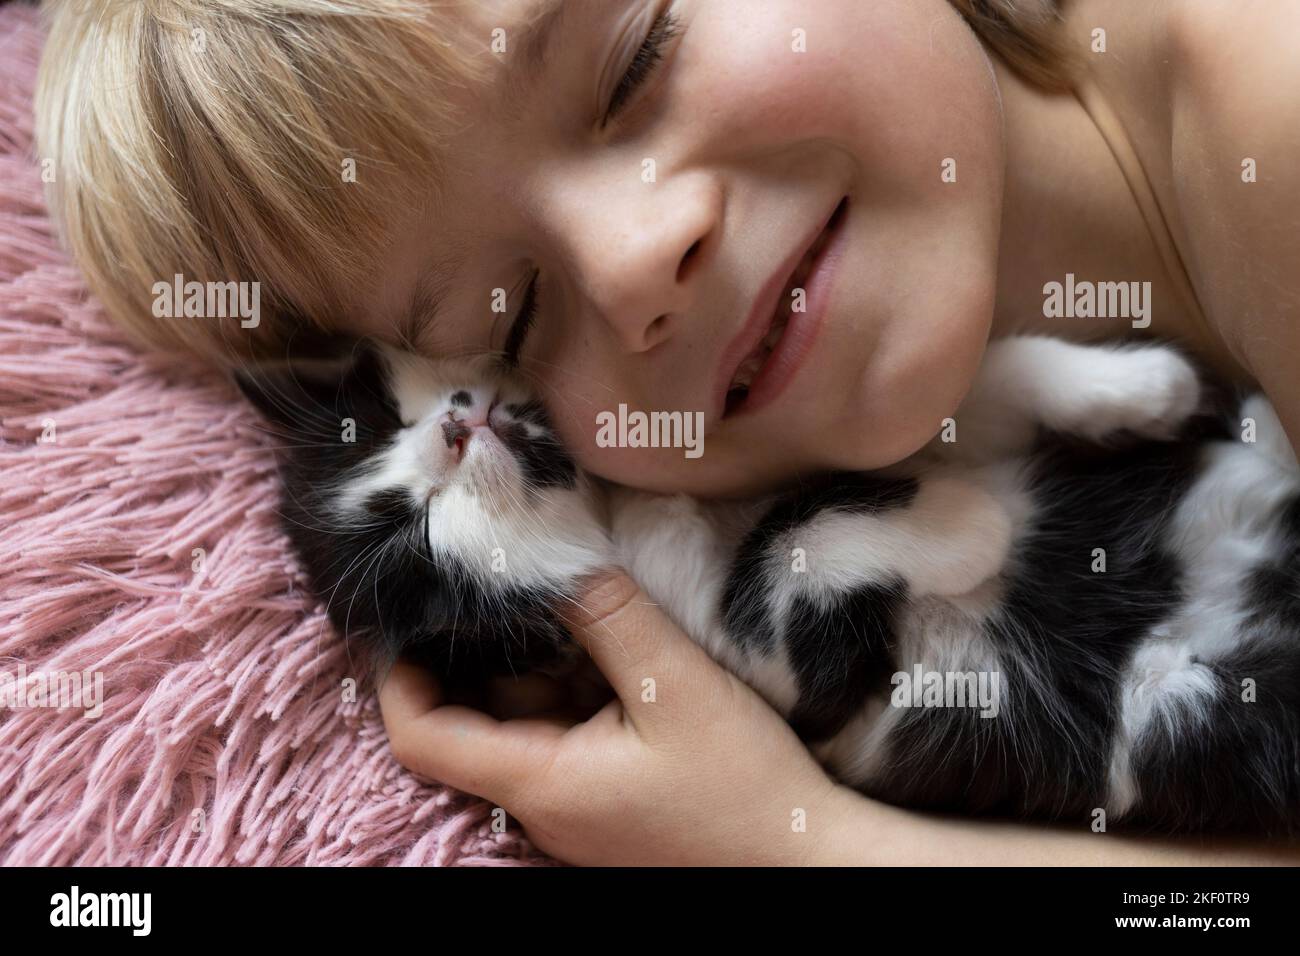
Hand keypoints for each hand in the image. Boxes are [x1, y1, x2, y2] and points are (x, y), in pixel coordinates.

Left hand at [379, 571, 849, 865]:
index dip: (400, 676)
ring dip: (540, 664)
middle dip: (484, 650)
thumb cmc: (743, 786)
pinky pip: (567, 735)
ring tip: (569, 600)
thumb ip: (608, 616)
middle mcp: (543, 801)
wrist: (808, 861)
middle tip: (504, 579)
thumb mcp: (675, 685)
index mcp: (539, 781)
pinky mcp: (608, 799)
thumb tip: (552, 556)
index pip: (422, 737)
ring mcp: (575, 805)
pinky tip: (612, 646)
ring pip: (527, 722)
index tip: (409, 615)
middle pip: (474, 721)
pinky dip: (575, 687)